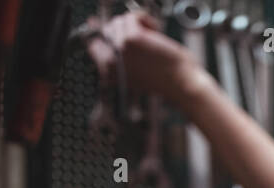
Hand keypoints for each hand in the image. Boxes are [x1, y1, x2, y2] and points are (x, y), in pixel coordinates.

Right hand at [85, 11, 205, 108]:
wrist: (181, 84)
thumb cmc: (164, 79)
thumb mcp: (135, 72)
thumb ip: (118, 54)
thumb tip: (93, 22)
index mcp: (110, 73)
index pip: (94, 46)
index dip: (109, 36)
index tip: (124, 36)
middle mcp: (110, 62)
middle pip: (108, 29)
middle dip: (127, 30)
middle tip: (145, 41)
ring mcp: (119, 49)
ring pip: (120, 21)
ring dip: (138, 25)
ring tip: (152, 39)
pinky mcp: (131, 38)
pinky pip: (132, 17)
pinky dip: (146, 20)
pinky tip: (156, 31)